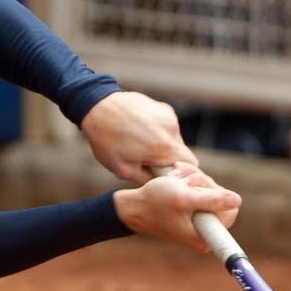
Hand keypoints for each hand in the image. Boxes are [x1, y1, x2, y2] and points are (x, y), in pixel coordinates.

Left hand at [80, 90, 195, 183]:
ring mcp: (169, 116)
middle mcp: (172, 130)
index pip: (191, 165)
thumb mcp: (123, 169)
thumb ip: (147, 179)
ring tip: (140, 145)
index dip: (181, 173)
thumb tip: (162, 184)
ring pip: (175, 139)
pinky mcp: (164, 108)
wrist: (98, 107)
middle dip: (170, 160)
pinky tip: (140, 132)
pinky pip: (168, 127)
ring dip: (163, 145)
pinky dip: (159, 132)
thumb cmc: (107, 141)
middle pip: (183, 152)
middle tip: (148, 162)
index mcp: (164, 147)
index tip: (164, 174)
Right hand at [113, 162, 240, 252]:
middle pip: (220, 195)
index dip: (215, 194)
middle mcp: (205, 229)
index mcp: (205, 235)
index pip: (230, 210)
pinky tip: (175, 179)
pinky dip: (189, 179)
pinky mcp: (194, 209)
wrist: (134, 206)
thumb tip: (237, 201)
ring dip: (192, 178)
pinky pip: (201, 187)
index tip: (194, 192)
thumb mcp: (183, 198)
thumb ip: (211, 200)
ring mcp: (200, 218)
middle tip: (180, 182)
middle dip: (200, 182)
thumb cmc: (154, 203)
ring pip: (210, 187)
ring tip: (174, 181)